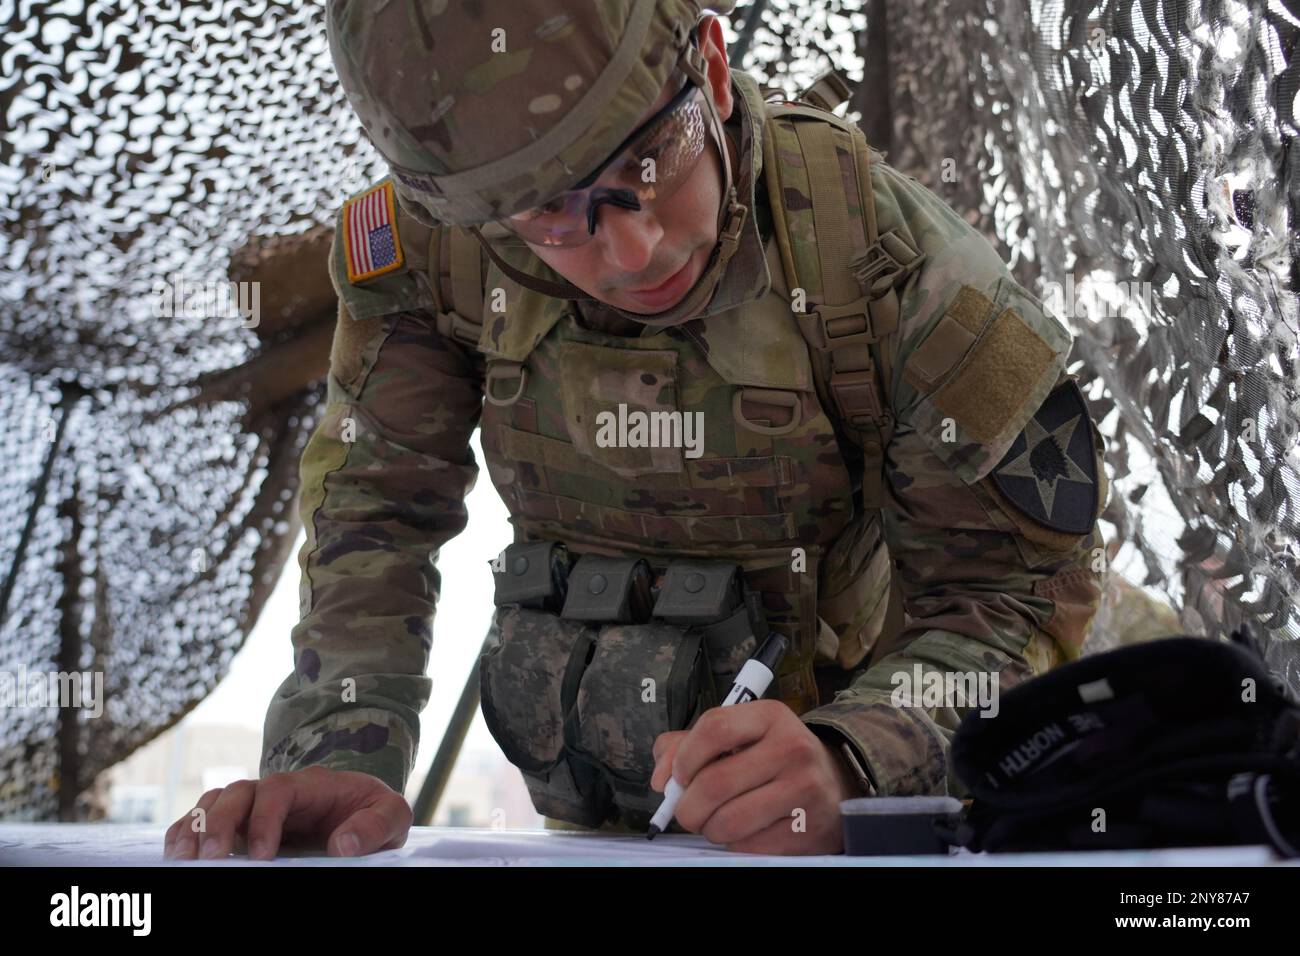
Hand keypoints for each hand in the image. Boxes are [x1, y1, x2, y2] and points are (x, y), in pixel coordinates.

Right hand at [162, 765, 411, 860]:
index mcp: (313, 784)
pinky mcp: (242, 824)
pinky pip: (206, 818)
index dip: (264, 819)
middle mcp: (277, 790)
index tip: (262, 856)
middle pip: (237, 792)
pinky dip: (187, 831)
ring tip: (183, 859)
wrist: (365, 813)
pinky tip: (176, 853)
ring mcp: (255, 806)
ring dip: (195, 827)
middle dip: (219, 822)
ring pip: (215, 802)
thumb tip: (343, 845)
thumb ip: (375, 826)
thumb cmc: (375, 813)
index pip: (277, 790)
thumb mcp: (392, 816)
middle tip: (211, 859)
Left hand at [650, 699, 855, 854]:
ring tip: (716, 822)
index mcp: (770, 716)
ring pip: (728, 821)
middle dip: (688, 807)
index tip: (679, 776)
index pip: (714, 728)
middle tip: (688, 812)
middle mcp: (792, 747)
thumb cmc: (769, 759)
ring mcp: (804, 789)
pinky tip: (745, 831)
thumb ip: (687, 746)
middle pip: (714, 783)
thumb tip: (662, 780)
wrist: (832, 784)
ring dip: (710, 829)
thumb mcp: (737, 737)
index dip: (685, 757)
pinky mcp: (808, 828)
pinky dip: (735, 844)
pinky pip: (749, 846)